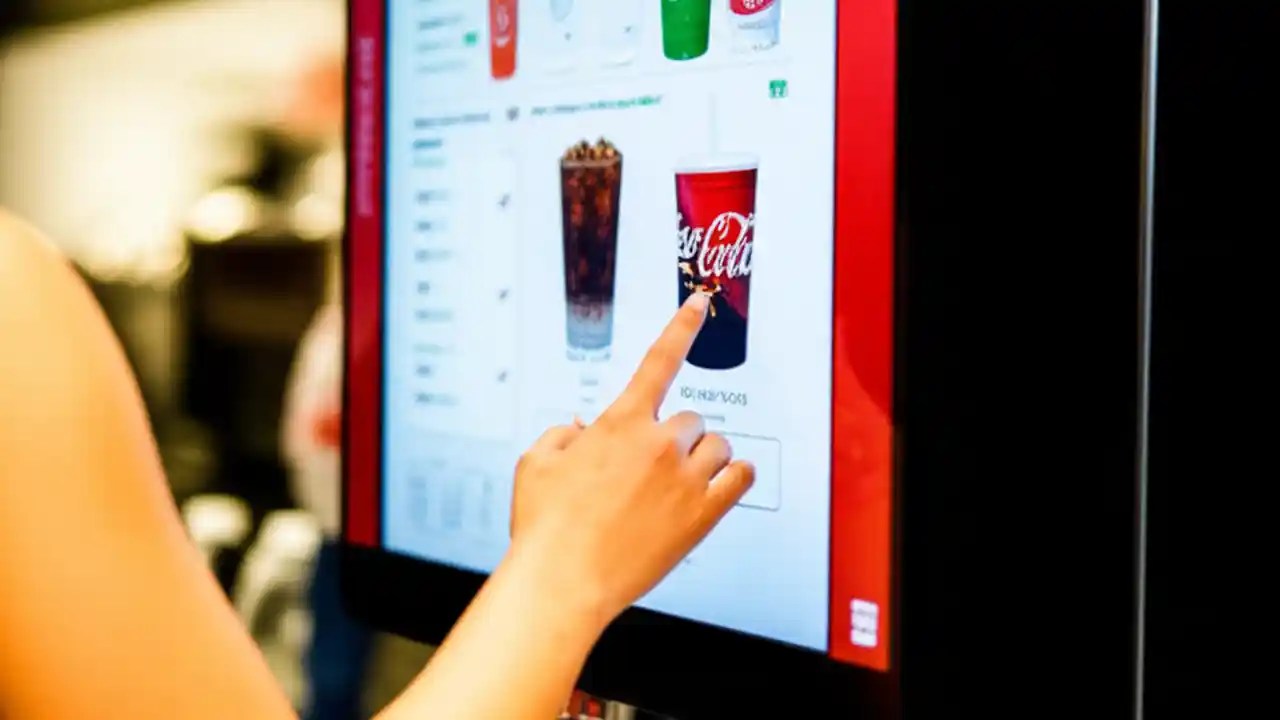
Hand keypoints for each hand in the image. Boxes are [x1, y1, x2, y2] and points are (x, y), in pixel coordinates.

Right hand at [508, 293, 755, 624]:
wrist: (562, 580)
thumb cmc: (544, 525)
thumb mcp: (536, 462)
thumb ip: (563, 434)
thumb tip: (584, 429)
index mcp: (619, 423)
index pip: (659, 361)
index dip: (683, 327)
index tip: (702, 303)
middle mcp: (658, 444)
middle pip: (690, 418)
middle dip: (673, 437)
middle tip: (651, 466)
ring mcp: (684, 479)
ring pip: (718, 445)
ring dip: (703, 456)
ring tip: (678, 481)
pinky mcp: (702, 515)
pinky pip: (742, 477)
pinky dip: (736, 475)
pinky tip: (722, 482)